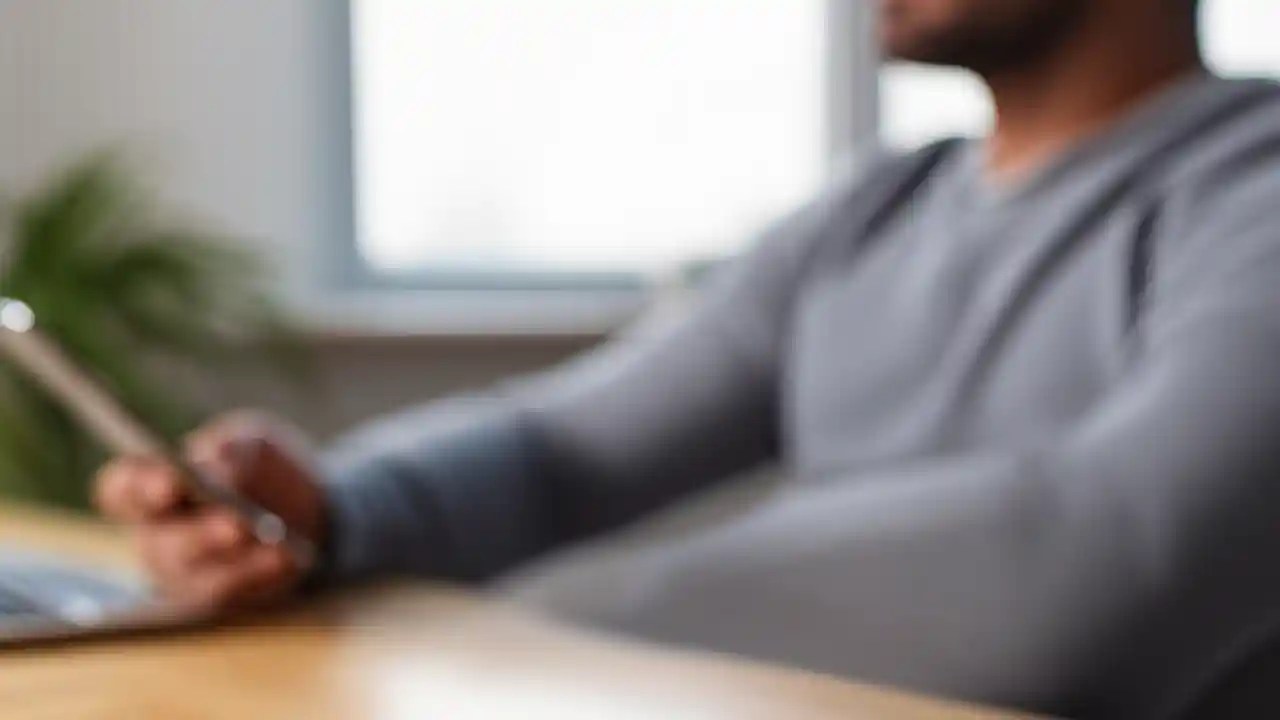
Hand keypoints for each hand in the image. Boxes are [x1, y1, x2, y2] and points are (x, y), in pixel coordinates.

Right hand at [94, 411, 327, 610]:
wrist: (304, 507)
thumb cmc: (258, 467)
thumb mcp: (251, 444)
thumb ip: (231, 447)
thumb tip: (216, 460)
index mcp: (150, 489)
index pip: (123, 489)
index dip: (140, 487)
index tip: (171, 482)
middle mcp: (159, 537)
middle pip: (165, 541)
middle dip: (201, 534)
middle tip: (235, 525)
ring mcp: (188, 575)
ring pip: (201, 574)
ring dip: (234, 562)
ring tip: (267, 544)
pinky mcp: (223, 598)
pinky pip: (237, 594)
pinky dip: (263, 573)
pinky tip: (287, 558)